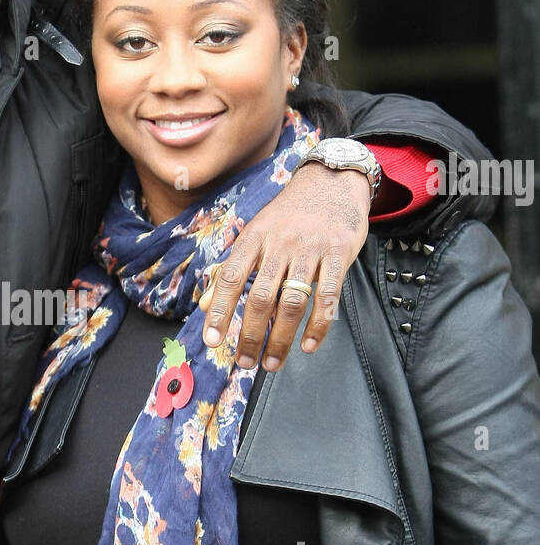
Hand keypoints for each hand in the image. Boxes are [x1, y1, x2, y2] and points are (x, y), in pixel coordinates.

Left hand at [201, 164, 370, 370]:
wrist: (331, 182)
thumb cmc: (289, 214)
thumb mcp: (256, 234)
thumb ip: (232, 270)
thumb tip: (206, 304)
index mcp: (254, 238)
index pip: (230, 279)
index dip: (219, 312)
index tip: (212, 340)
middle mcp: (279, 244)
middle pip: (261, 297)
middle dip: (251, 335)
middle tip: (245, 361)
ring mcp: (310, 250)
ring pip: (292, 302)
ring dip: (281, 338)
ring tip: (272, 362)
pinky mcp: (338, 254)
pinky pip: (327, 296)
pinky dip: (318, 325)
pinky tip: (309, 345)